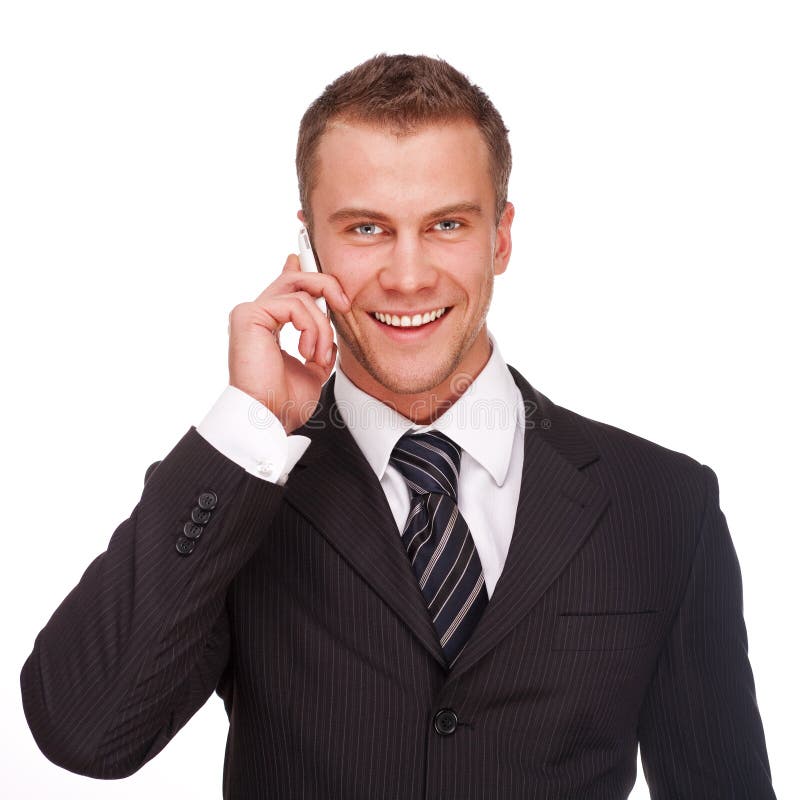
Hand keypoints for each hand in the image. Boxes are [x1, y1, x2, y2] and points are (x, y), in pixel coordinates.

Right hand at [227, 254, 349, 432]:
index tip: (306, 259)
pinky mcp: (248, 315)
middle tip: (344, 303)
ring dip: (322, 326)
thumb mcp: (312, 371)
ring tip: (318, 354)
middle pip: (295, 279)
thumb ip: (319, 348)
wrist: (268, 419)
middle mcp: (256, 315)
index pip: (284, 288)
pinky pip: (294, 305)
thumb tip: (329, 335)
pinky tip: (307, 351)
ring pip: (302, 295)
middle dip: (325, 284)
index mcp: (268, 325)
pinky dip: (311, 327)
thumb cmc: (282, 403)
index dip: (299, 271)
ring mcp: (250, 313)